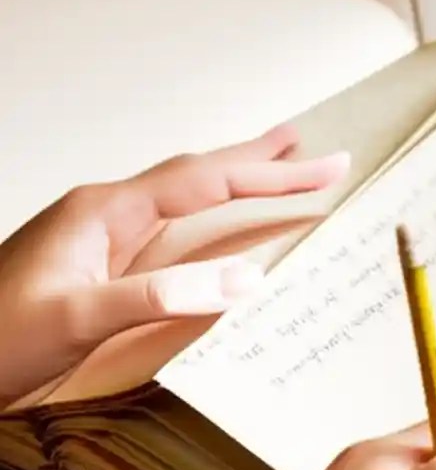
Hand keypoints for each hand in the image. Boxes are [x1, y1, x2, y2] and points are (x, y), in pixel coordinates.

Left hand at [0, 124, 347, 407]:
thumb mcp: (77, 317)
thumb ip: (160, 294)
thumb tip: (246, 278)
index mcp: (105, 212)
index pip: (206, 183)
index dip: (271, 175)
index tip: (323, 169)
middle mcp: (109, 216)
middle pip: (202, 174)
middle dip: (263, 161)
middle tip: (318, 152)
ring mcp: (107, 242)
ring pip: (189, 199)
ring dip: (239, 182)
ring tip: (282, 164)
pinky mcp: (107, 270)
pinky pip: (176, 234)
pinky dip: (215, 222)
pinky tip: (226, 227)